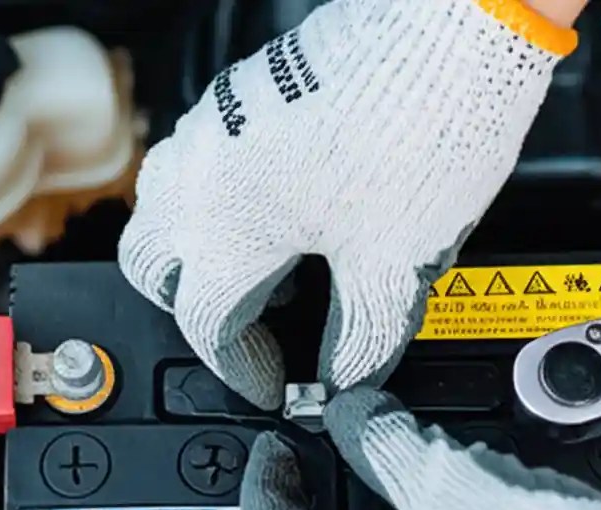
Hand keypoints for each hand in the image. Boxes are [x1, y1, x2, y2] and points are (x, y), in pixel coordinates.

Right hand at [119, 0, 578, 408]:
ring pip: (160, 205)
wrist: (448, 34)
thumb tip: (348, 377)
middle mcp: (201, 176)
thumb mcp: (394, 265)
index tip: (273, 384)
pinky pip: (193, 159)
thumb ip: (361, 341)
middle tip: (246, 330)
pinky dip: (211, 199)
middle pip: (152, 267)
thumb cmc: (420, 133)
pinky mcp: (238, 92)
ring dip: (192, 249)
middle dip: (191, 310)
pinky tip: (275, 205)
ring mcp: (212, 126)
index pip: (208, 325)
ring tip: (262, 267)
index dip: (242, 369)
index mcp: (225, 229)